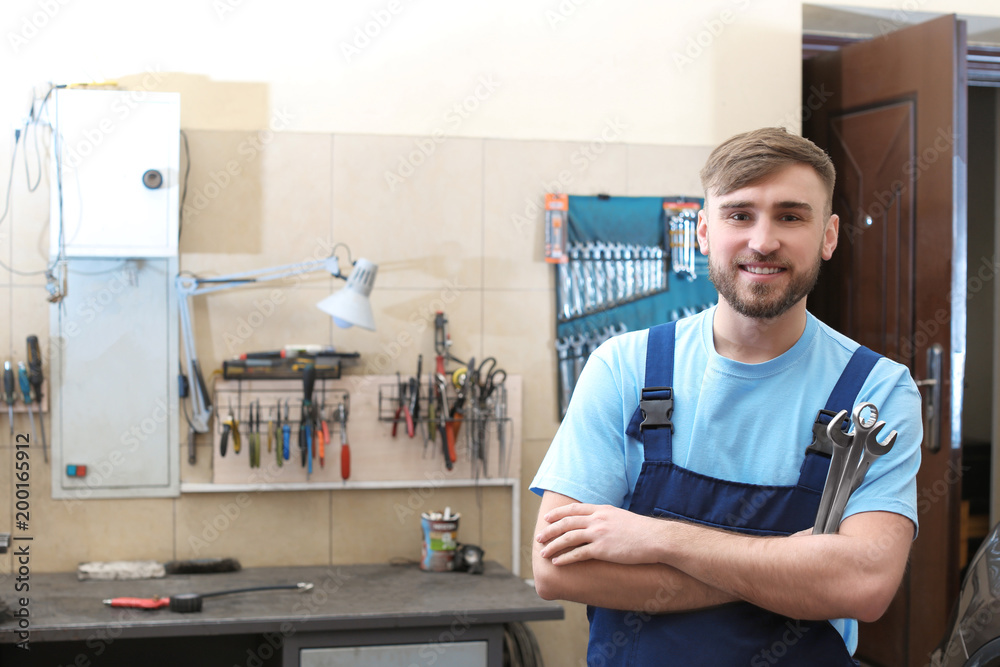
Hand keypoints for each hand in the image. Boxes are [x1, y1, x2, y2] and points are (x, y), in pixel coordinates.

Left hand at [535, 503, 662, 565]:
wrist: (656, 539)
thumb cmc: (643, 531)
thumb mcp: (622, 517)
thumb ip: (608, 518)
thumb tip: (601, 523)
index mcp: (602, 510)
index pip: (574, 509)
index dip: (558, 514)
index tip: (547, 518)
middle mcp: (597, 519)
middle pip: (566, 522)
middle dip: (550, 530)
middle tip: (539, 537)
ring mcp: (598, 534)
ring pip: (568, 538)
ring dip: (553, 545)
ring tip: (543, 552)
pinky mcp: (602, 549)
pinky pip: (578, 554)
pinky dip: (565, 558)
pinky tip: (557, 562)